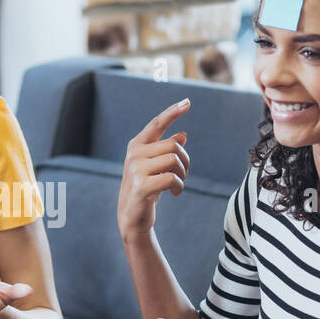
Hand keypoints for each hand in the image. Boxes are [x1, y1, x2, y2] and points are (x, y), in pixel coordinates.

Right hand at [118, 98, 190, 240]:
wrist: (132, 217)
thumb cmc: (147, 189)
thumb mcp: (157, 167)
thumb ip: (166, 150)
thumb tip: (183, 135)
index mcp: (137, 146)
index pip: (157, 124)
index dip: (172, 112)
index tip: (187, 101)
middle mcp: (134, 154)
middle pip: (173, 146)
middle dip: (185, 161)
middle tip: (183, 175)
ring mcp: (135, 170)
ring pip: (174, 160)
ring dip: (183, 174)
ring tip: (178, 184)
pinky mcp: (141, 186)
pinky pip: (171, 177)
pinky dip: (179, 186)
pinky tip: (175, 193)